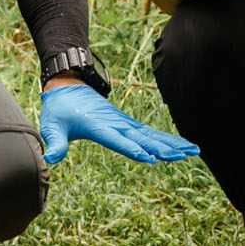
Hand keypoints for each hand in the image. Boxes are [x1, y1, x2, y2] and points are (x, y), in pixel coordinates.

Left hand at [38, 82, 200, 165]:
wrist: (68, 86)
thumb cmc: (58, 110)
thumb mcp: (52, 126)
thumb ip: (54, 143)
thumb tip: (50, 159)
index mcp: (98, 125)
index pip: (117, 139)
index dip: (132, 148)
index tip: (150, 157)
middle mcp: (116, 123)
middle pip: (142, 137)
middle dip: (162, 147)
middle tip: (182, 156)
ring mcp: (124, 122)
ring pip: (151, 134)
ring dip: (172, 143)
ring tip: (194, 151)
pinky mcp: (127, 123)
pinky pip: (150, 132)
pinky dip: (167, 139)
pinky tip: (182, 147)